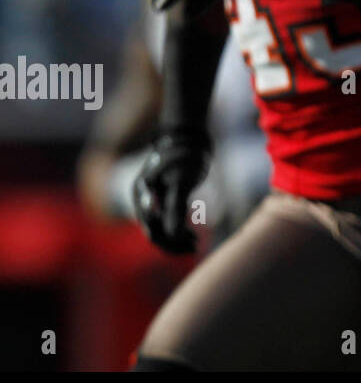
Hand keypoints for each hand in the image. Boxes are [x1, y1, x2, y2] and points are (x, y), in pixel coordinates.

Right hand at [132, 129, 211, 253]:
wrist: (188, 135)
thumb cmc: (186, 154)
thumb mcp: (183, 180)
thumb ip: (176, 206)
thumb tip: (174, 233)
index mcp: (143, 193)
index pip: (152, 227)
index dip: (170, 241)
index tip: (191, 246)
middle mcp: (143, 196)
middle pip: (154, 229)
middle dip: (174, 241)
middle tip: (196, 247)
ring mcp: (150, 197)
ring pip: (160, 226)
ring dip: (176, 236)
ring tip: (195, 243)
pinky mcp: (161, 196)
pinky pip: (165, 218)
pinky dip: (178, 227)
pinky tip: (191, 233)